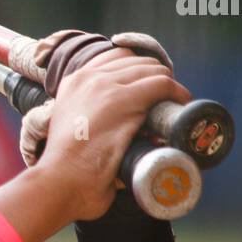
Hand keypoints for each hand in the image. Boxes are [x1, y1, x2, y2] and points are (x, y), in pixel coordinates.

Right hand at [33, 48, 191, 222]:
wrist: (59, 182)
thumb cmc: (65, 172)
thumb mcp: (70, 132)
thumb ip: (89, 120)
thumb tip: (121, 129)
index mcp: (73, 84)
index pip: (115, 59)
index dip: (138, 72)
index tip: (149, 90)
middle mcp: (89, 79)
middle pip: (137, 61)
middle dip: (155, 78)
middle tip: (165, 101)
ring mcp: (106, 87)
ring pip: (153, 70)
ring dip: (168, 87)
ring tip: (174, 107)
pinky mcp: (125, 101)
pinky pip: (163, 84)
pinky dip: (178, 94)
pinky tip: (182, 106)